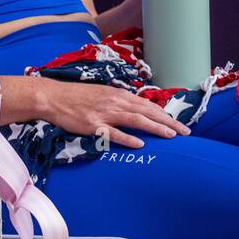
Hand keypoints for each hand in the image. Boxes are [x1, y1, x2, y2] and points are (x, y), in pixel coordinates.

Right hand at [38, 79, 190, 149]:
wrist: (53, 97)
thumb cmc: (76, 96)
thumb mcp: (101, 94)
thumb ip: (118, 101)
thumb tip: (135, 109)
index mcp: (118, 94)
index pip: (147, 105)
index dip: (164, 114)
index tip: (178, 123)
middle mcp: (115, 101)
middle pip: (147, 112)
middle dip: (168, 122)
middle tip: (185, 132)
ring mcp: (104, 113)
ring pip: (136, 120)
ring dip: (156, 128)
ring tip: (171, 136)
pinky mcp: (93, 125)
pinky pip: (113, 133)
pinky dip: (128, 138)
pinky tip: (140, 144)